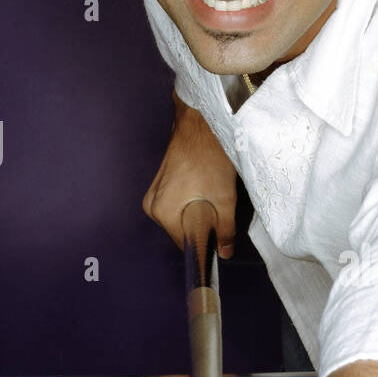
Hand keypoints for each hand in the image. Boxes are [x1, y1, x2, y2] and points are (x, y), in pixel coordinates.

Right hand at [143, 93, 237, 257]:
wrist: (200, 125)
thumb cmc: (210, 157)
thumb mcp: (225, 198)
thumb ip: (225, 229)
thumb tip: (225, 252)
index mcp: (164, 211)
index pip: (183, 244)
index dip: (203, 246)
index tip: (217, 246)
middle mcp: (152, 205)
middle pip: (179, 231)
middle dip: (200, 230)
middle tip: (219, 218)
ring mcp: (153, 193)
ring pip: (177, 218)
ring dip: (194, 217)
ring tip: (212, 203)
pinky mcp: (158, 184)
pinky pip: (173, 205)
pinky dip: (188, 206)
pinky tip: (203, 194)